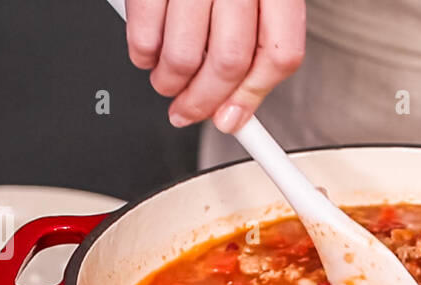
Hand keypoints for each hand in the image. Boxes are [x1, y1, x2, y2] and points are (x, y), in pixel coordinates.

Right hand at [125, 0, 305, 131]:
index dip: (254, 96)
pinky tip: (146, 53)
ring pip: (185, 55)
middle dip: (204, 101)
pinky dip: (141, 54)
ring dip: (170, 83)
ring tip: (166, 82)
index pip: (279, 54)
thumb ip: (256, 36)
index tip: (234, 119)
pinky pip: (145, 29)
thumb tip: (239, 102)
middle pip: (229, 62)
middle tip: (190, 110)